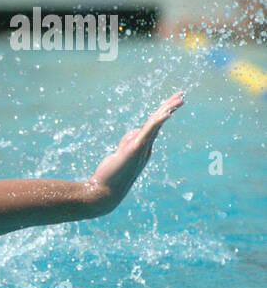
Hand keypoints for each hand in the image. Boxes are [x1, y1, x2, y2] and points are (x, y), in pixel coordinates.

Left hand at [89, 90, 185, 204]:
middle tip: (182, 94)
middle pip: (159, 122)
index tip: (171, 102)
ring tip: (179, 98)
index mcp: (144, 148)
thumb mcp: (118, 155)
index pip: (154, 126)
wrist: (104, 193)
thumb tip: (135, 131)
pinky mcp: (135, 149)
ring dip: (168, 109)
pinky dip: (157, 122)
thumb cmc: (109, 176)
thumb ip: (127, 143)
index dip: (162, 113)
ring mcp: (142, 148)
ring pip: (157, 124)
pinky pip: (148, 133)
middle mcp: (146, 148)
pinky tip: (166, 113)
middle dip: (170, 107)